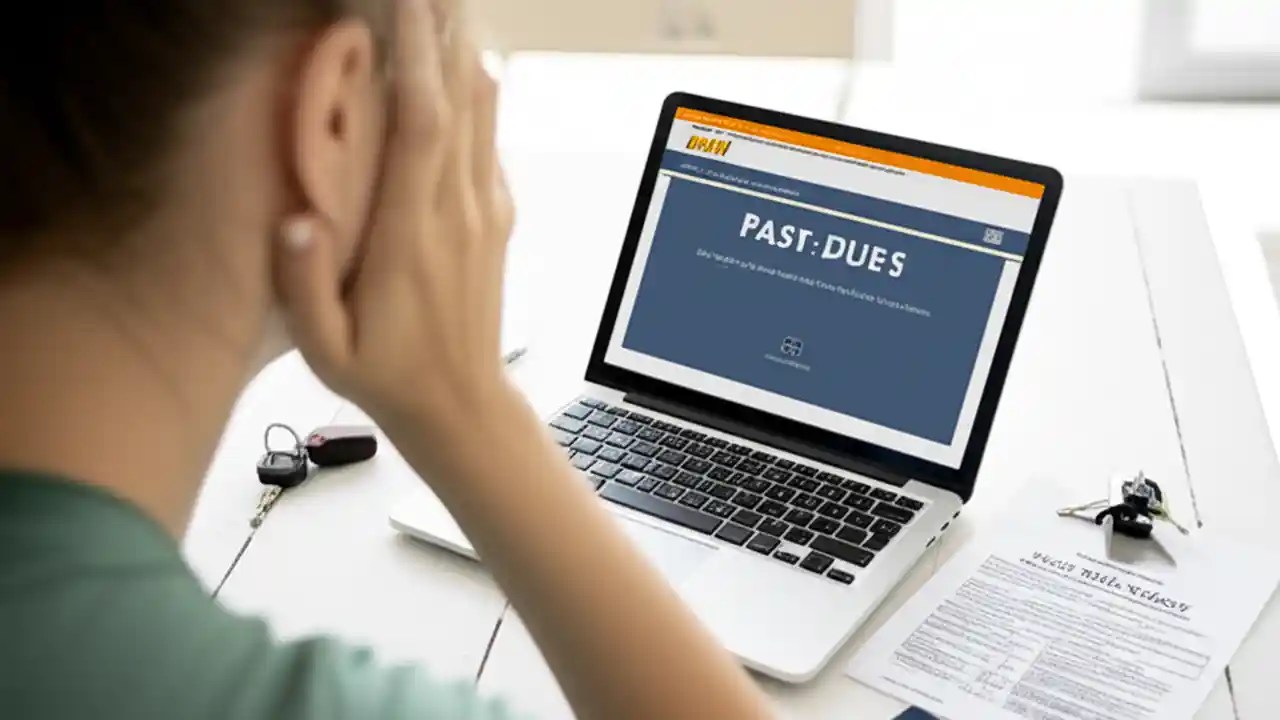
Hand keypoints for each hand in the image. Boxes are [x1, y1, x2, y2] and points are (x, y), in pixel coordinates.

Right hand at [275, 0, 514, 443]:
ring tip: (448, 6)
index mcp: (411, 233)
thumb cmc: (389, 376)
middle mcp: (456, 211)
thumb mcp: (327, 351)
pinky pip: (491, 143)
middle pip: (457, 101)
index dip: (415, 56)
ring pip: (482, 114)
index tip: (404, 2)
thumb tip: (293, 221)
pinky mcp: (496, 220)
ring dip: (464, 52)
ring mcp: (483, 213)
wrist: (463, 407)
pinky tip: (467, 68)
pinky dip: (479, 96)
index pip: (419, 125)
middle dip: (442, 31)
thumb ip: (303, 287)